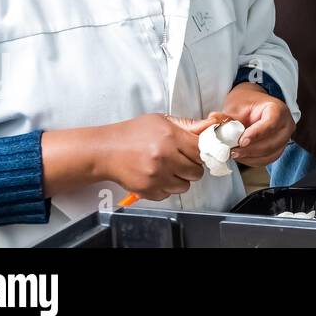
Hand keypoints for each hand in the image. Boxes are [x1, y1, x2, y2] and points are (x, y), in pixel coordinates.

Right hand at [94, 113, 213, 200]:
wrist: (105, 151)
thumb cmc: (132, 134)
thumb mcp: (161, 121)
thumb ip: (187, 125)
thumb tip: (211, 126)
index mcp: (170, 137)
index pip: (201, 151)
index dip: (201, 151)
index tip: (196, 151)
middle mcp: (164, 158)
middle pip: (196, 171)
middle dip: (192, 166)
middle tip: (182, 160)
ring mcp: (155, 176)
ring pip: (185, 186)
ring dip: (180, 179)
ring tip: (168, 168)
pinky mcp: (147, 190)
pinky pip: (168, 195)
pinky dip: (166, 188)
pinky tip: (157, 176)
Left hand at [222, 82, 294, 167]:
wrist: (254, 106)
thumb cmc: (247, 104)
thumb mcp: (235, 106)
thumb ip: (226, 118)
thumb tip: (210, 122)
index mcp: (277, 109)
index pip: (271, 122)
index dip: (257, 133)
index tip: (242, 141)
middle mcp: (285, 124)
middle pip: (272, 142)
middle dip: (250, 150)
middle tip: (232, 151)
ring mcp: (284, 138)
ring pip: (270, 154)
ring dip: (250, 157)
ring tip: (234, 154)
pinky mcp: (278, 149)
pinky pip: (267, 160)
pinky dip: (252, 160)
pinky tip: (241, 156)